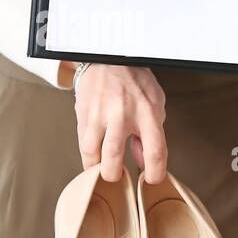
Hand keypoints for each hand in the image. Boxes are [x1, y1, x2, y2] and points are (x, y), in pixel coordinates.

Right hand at [74, 64, 167, 183]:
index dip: (155, 173)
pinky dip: (88, 154)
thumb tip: (142, 161)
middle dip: (115, 175)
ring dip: (96, 167)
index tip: (151, 179)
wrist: (108, 58)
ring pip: (91, 153)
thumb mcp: (154, 103)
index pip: (154, 151)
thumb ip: (151, 134)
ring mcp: (99, 113)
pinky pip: (82, 142)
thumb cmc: (134, 81)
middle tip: (118, 176)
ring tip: (102, 168)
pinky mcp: (83, 113)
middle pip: (114, 157)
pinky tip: (94, 155)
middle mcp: (122, 113)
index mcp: (147, 111)